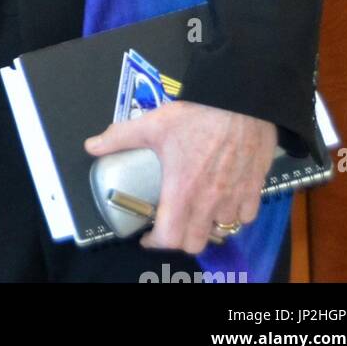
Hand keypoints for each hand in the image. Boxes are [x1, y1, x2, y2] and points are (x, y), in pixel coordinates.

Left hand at [84, 99, 277, 253]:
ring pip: (222, 231)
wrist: (238, 102)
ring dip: (207, 227)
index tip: (147, 237)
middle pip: (196, 243)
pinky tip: (223, 202)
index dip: (155, 243)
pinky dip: (234, 216)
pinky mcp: (254, 189)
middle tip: (170, 225)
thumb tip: (91, 146)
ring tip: (196, 213)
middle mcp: (209, 202)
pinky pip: (245, 216)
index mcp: (182, 191)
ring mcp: (234, 198)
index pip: (170, 238)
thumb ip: (120, 137)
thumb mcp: (152, 124)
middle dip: (180, 240)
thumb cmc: (196, 115)